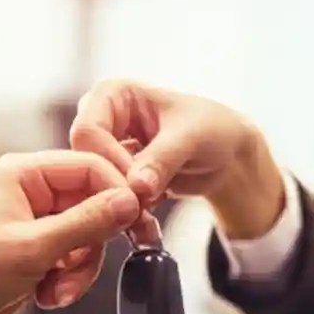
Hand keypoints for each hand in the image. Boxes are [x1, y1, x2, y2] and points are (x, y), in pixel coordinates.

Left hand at [0, 150, 141, 313]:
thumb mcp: (33, 248)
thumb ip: (86, 223)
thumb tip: (129, 202)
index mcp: (25, 174)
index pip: (92, 168)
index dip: (118, 194)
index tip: (134, 223)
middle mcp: (32, 192)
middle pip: (96, 205)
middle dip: (93, 244)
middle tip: (87, 268)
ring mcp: (36, 223)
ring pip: (88, 238)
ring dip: (80, 270)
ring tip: (56, 290)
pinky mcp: (37, 251)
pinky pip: (74, 260)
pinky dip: (68, 281)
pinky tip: (45, 296)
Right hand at [69, 80, 286, 239]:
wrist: (229, 155)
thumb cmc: (213, 128)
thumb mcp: (190, 138)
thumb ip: (161, 160)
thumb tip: (136, 188)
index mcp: (113, 94)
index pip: (86, 131)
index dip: (107, 161)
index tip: (136, 183)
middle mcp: (103, 119)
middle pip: (85, 161)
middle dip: (113, 186)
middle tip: (141, 205)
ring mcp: (108, 149)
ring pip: (94, 183)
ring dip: (119, 203)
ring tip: (147, 214)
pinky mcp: (117, 175)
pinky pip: (110, 198)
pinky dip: (127, 212)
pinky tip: (146, 219)